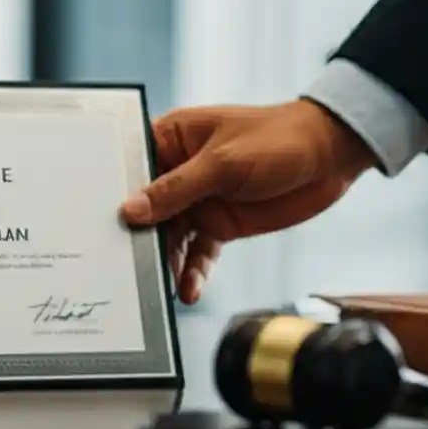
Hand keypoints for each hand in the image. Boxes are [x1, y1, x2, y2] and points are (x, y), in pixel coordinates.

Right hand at [120, 99, 375, 304]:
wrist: (331, 157)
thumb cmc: (278, 139)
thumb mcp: (224, 163)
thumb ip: (176, 189)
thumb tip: (132, 210)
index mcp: (172, 138)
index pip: (131, 167)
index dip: (113, 193)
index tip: (97, 221)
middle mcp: (179, 171)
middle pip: (146, 208)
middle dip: (137, 235)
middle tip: (123, 264)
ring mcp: (199, 199)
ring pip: (169, 235)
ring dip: (164, 260)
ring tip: (156, 285)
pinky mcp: (219, 224)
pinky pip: (198, 253)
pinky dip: (192, 272)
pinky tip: (188, 290)